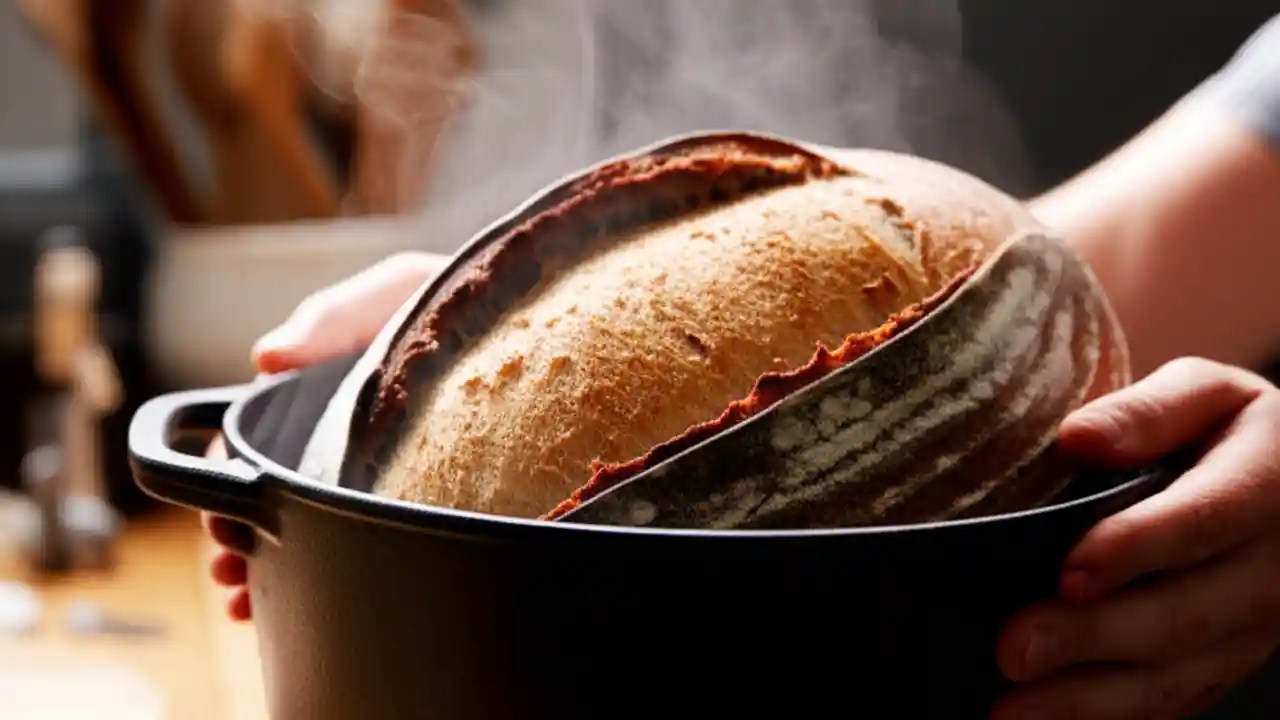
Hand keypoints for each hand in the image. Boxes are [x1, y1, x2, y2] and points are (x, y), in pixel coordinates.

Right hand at [206, 251, 445, 620]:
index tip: (220, 521)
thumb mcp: (394, 291)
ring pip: (324, 529)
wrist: (547, 316)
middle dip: (248, 540)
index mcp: (328, 395)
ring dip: (280, 566)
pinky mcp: (438, 497)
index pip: (258, 447)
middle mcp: (352, 440)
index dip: (229, 484)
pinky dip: (353, 569)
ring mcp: (391, 474)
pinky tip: (324, 598)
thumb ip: (331, 318)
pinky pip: (391, 544)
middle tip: (232, 575)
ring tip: (255, 600)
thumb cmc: (461, 294)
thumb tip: (264, 360)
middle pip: (281, 499)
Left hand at [992, 357, 1279, 718]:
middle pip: (1185, 613)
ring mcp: (1255, 628)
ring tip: (1009, 710)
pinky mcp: (1228, 662)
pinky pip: (1175, 700)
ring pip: (1178, 674)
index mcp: (1269, 484)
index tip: (1072, 570)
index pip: (1206, 520)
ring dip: (1089, 698)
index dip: (1140, 548)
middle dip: (1093, 637)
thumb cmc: (1226, 429)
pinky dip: (1107, 717)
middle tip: (1011, 649)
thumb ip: (1150, 411)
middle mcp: (1273, 570)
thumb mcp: (1208, 393)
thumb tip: (1078, 438)